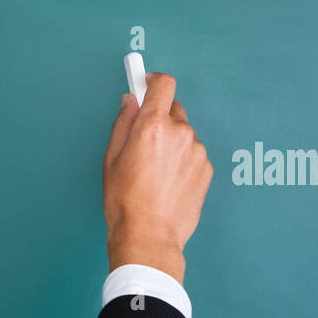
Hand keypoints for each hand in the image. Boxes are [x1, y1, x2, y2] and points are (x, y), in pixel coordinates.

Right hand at [101, 72, 212, 285]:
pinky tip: (168, 183)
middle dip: (160, 120)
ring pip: (184, 134)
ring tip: (155, 173)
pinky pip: (193, 154)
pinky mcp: (207, 168)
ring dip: (172, 144)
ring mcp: (197, 150)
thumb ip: (123, 124)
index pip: (163, 84)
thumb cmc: (125, 202)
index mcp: (152, 126)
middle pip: (173, 110)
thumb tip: (131, 102)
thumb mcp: (111, 159)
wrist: (148, 236)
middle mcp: (179, 132)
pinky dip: (182, 161)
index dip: (153, 81)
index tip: (146, 83)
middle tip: (144, 144)